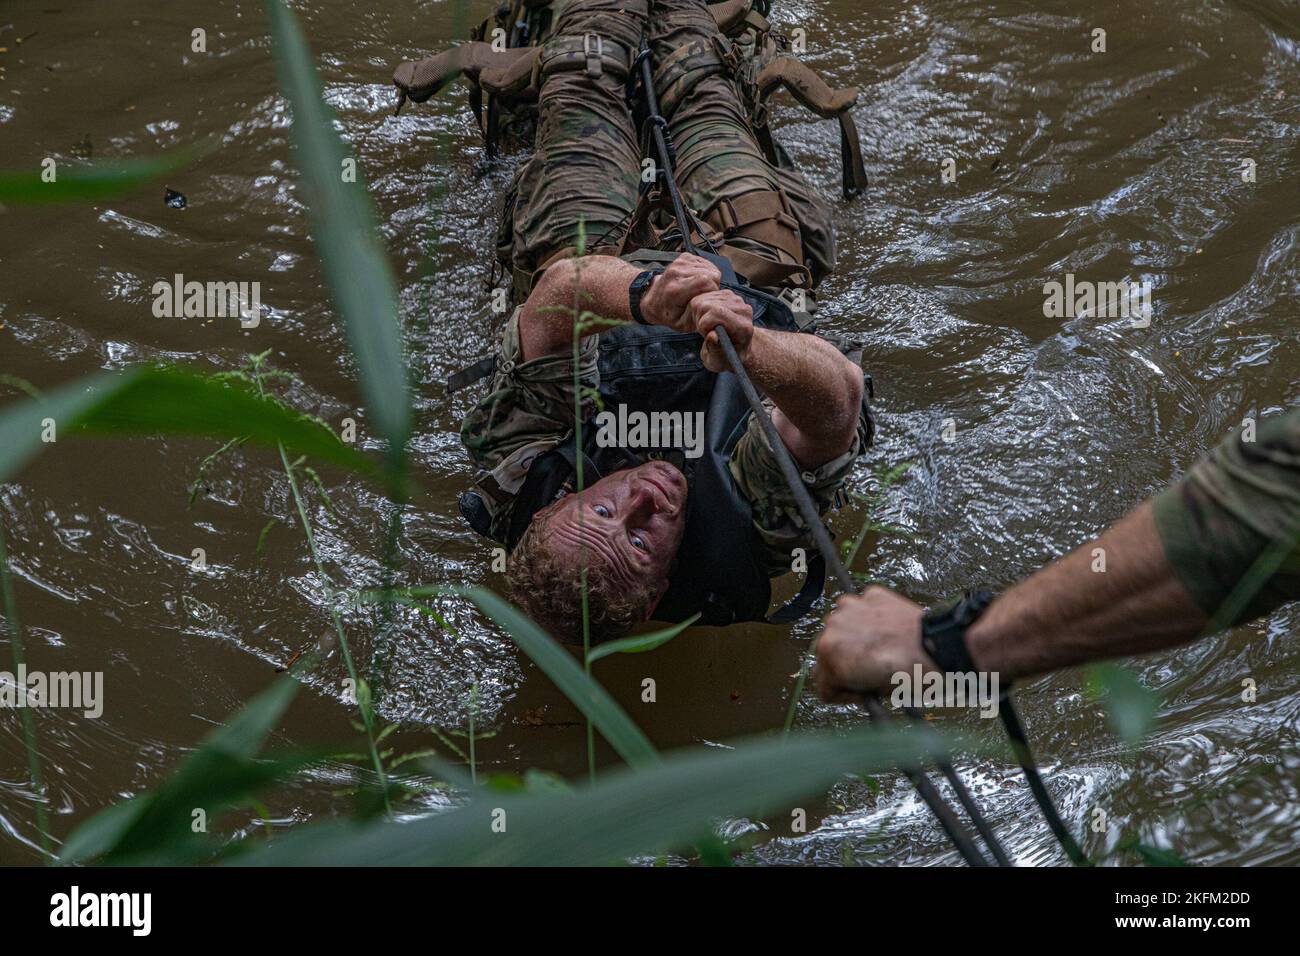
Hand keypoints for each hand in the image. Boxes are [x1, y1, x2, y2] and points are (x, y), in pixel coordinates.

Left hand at [638, 253, 720, 330]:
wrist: (653, 300)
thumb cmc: (669, 314)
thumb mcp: (683, 324)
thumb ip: (698, 315)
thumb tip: (710, 304)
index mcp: (675, 290)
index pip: (706, 281)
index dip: (712, 291)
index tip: (706, 299)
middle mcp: (676, 272)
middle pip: (711, 274)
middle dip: (712, 285)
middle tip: (702, 295)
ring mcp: (679, 263)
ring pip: (710, 268)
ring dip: (709, 279)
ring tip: (697, 288)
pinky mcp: (684, 257)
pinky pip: (706, 263)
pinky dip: (705, 272)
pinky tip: (696, 281)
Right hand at [687, 289, 753, 372]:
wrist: (736, 347)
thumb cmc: (725, 357)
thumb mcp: (717, 362)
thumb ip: (715, 350)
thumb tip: (712, 336)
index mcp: (743, 328)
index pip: (716, 313)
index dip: (704, 325)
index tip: (706, 335)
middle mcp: (743, 310)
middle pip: (707, 305)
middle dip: (699, 319)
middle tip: (704, 331)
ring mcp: (736, 300)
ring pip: (703, 300)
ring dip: (699, 314)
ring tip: (707, 326)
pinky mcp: (728, 294)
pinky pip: (704, 296)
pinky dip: (701, 308)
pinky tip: (708, 318)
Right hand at [814, 587, 931, 701]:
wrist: (937, 647)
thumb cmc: (909, 674)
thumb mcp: (873, 693)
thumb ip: (852, 685)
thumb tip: (853, 679)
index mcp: (829, 655)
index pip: (823, 683)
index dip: (843, 691)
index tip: (859, 689)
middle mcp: (832, 626)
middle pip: (829, 652)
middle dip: (846, 661)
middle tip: (870, 670)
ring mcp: (851, 607)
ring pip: (842, 626)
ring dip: (855, 637)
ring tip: (880, 647)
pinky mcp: (870, 595)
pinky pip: (862, 609)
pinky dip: (871, 618)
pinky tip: (888, 630)